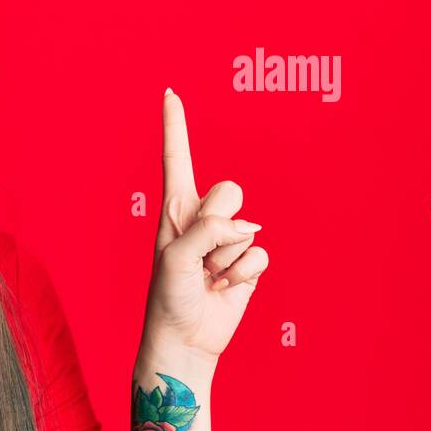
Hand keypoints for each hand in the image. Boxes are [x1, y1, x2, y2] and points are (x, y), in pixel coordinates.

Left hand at [141, 88, 269, 364]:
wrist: (185, 339)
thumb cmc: (168, 297)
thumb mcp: (175, 257)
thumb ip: (207, 230)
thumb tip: (246, 228)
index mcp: (176, 210)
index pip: (177, 160)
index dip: (175, 126)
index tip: (169, 92)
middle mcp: (202, 219)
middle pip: (230, 190)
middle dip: (219, 222)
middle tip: (199, 257)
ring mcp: (228, 239)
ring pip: (248, 225)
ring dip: (227, 256)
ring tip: (208, 277)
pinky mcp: (248, 261)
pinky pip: (261, 252)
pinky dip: (244, 273)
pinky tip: (225, 287)